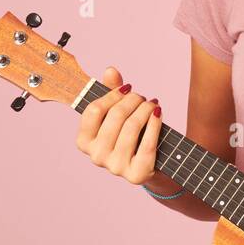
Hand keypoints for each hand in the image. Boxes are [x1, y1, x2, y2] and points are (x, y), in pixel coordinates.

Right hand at [75, 65, 165, 186]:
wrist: (150, 164)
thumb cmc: (131, 135)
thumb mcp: (118, 113)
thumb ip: (112, 91)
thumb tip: (111, 70)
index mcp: (84, 141)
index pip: (94, 110)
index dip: (113, 94)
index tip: (127, 88)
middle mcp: (96, 157)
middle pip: (115, 116)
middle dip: (133, 100)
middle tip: (142, 97)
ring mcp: (115, 167)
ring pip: (132, 127)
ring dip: (145, 109)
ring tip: (152, 104)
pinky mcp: (136, 174)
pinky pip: (148, 143)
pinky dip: (156, 123)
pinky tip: (159, 113)